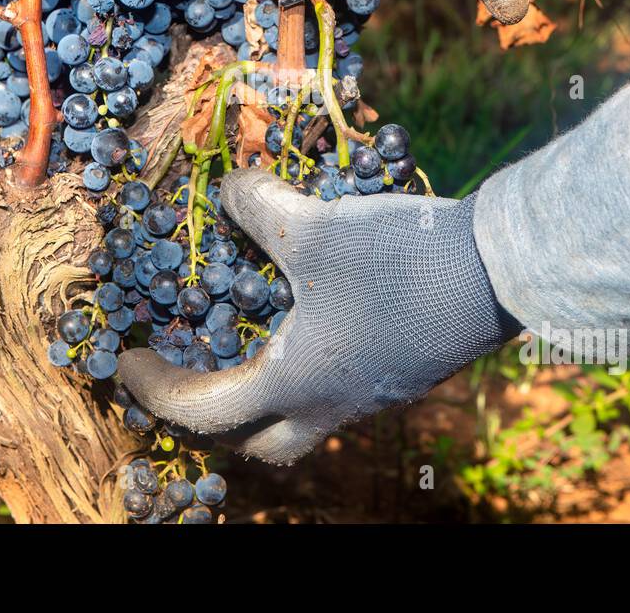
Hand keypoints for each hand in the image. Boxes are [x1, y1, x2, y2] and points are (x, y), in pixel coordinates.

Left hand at [117, 169, 520, 464]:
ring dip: (263, 395)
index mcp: (297, 385)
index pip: (204, 411)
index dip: (155, 388)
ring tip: (246, 341)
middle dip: (213, 417)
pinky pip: (337, 392)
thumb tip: (225, 187)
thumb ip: (257, 207)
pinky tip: (311, 317)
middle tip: (191, 372)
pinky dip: (305, 370)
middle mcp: (331, 405)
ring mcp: (372, 396)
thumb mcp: (315, 226)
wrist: (501, 272)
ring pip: (301, 422)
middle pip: (257, 442)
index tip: (128, 359)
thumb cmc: (399, 259)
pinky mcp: (401, 374)